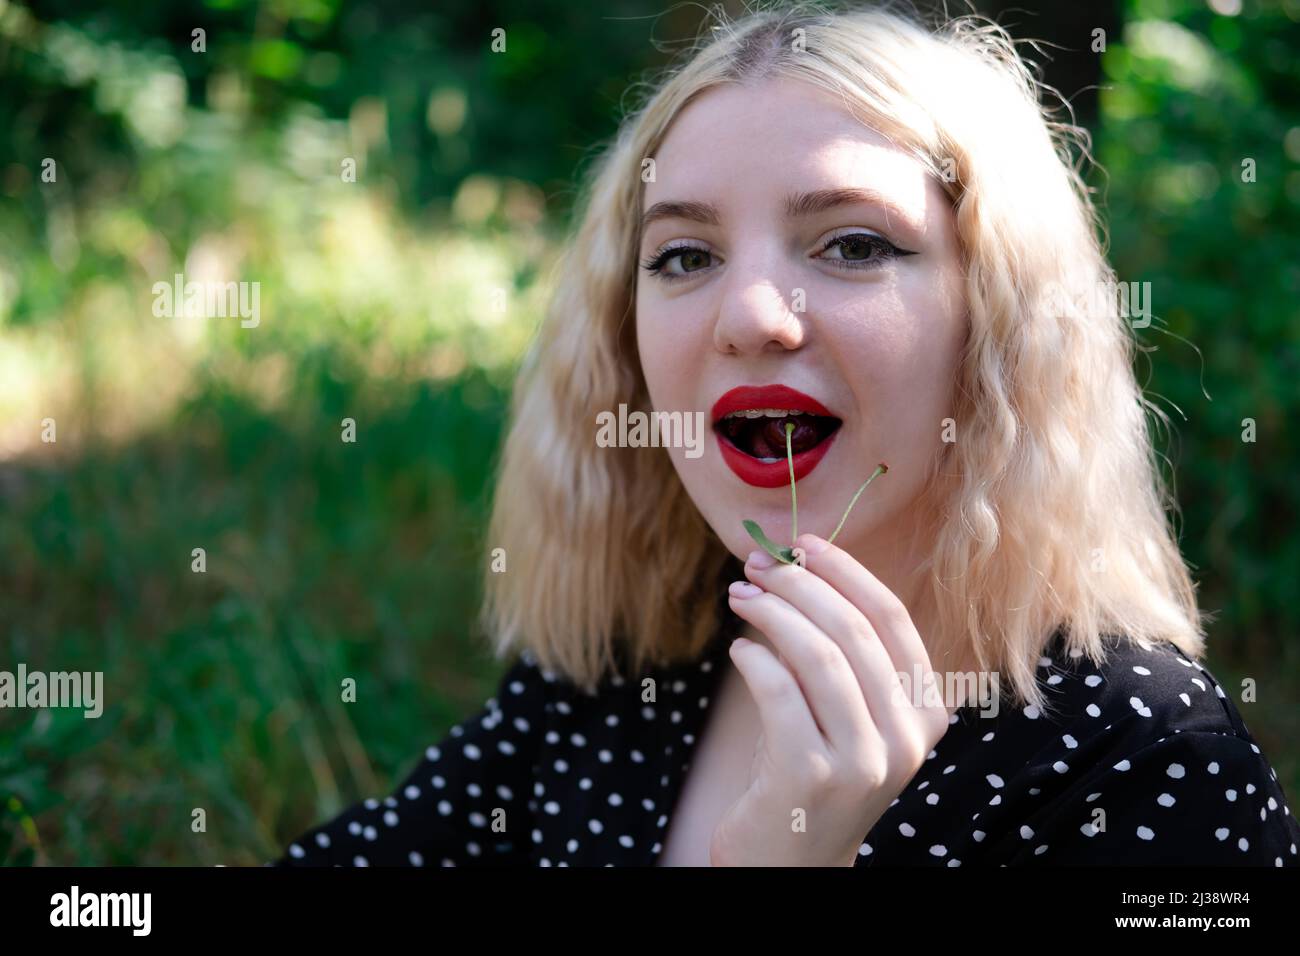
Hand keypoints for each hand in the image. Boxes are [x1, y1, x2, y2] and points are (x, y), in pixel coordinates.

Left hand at [709, 533, 953, 866]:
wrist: (792, 862)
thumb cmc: (811, 769)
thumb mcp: (840, 709)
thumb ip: (834, 649)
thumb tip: (791, 565)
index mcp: (925, 712)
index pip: (891, 618)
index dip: (845, 571)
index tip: (803, 542)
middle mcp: (906, 739)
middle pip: (853, 630)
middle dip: (799, 584)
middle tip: (757, 565)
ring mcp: (863, 761)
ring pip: (818, 655)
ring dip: (772, 612)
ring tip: (741, 596)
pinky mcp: (811, 777)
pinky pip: (779, 691)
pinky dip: (754, 657)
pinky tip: (740, 649)